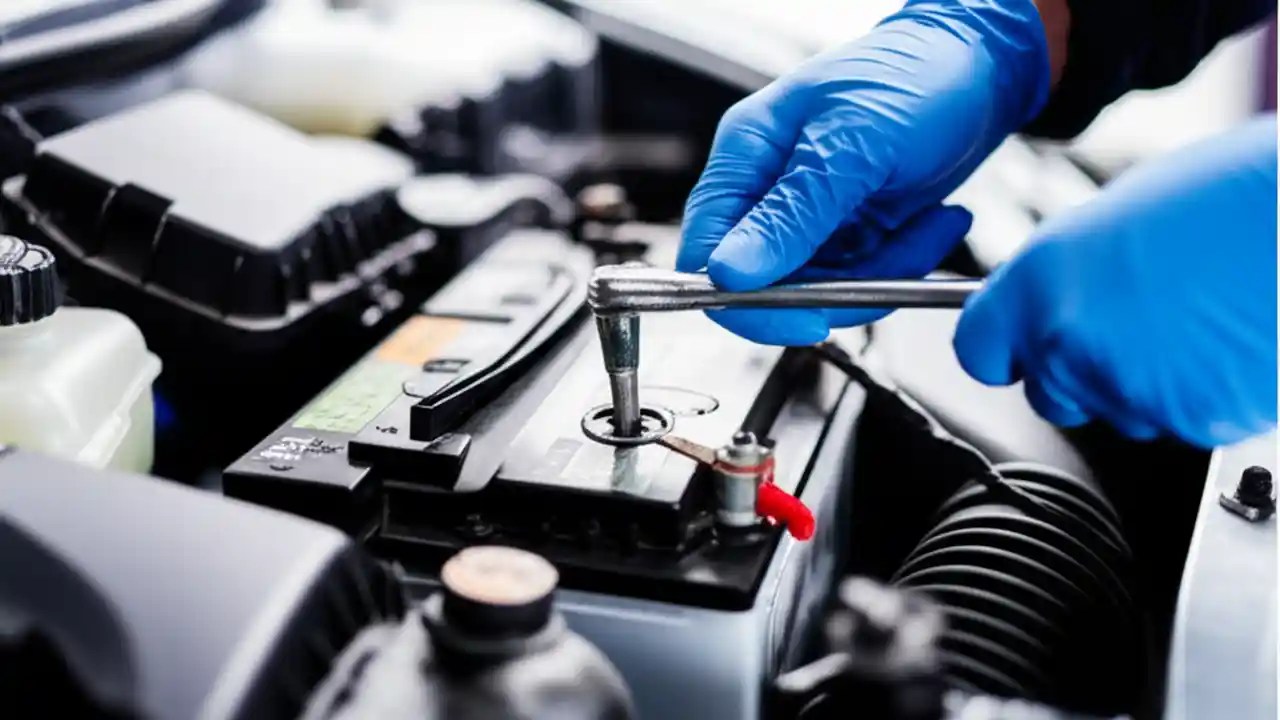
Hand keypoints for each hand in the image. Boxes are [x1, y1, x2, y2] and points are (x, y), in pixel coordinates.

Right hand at [676, 0, 1053, 344]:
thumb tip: (730, 271)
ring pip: (821, 290)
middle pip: (767, 282)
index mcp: (747, 155)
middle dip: (835, 289)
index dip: (745, 299)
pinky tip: (935, 222)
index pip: (709, 249)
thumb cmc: (917, 76)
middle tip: (886, 274)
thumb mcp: (853, 146)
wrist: (986, 66)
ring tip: (928, 226)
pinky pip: (862, 280)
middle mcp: (768, 189)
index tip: (802, 318)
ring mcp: (809, 214)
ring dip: (883, 275)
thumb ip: (791, 214)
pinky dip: (904, 263)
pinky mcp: (850, 231)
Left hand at [954, 115, 1277, 447]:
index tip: (1017, 350)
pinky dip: (1202, 397)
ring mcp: (1126, 387)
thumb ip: (1069, 273)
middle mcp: (1069, 339)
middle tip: (1141, 326)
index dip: (1002, 352)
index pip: (977, 350)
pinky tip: (1229, 346)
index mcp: (1042, 281)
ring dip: (1146, 385)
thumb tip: (1054, 297)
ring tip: (1199, 321)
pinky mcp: (1191, 419)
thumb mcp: (1119, 216)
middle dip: (1080, 374)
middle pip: (1047, 394)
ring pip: (1117, 413)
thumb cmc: (1236, 197)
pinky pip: (1181, 422)